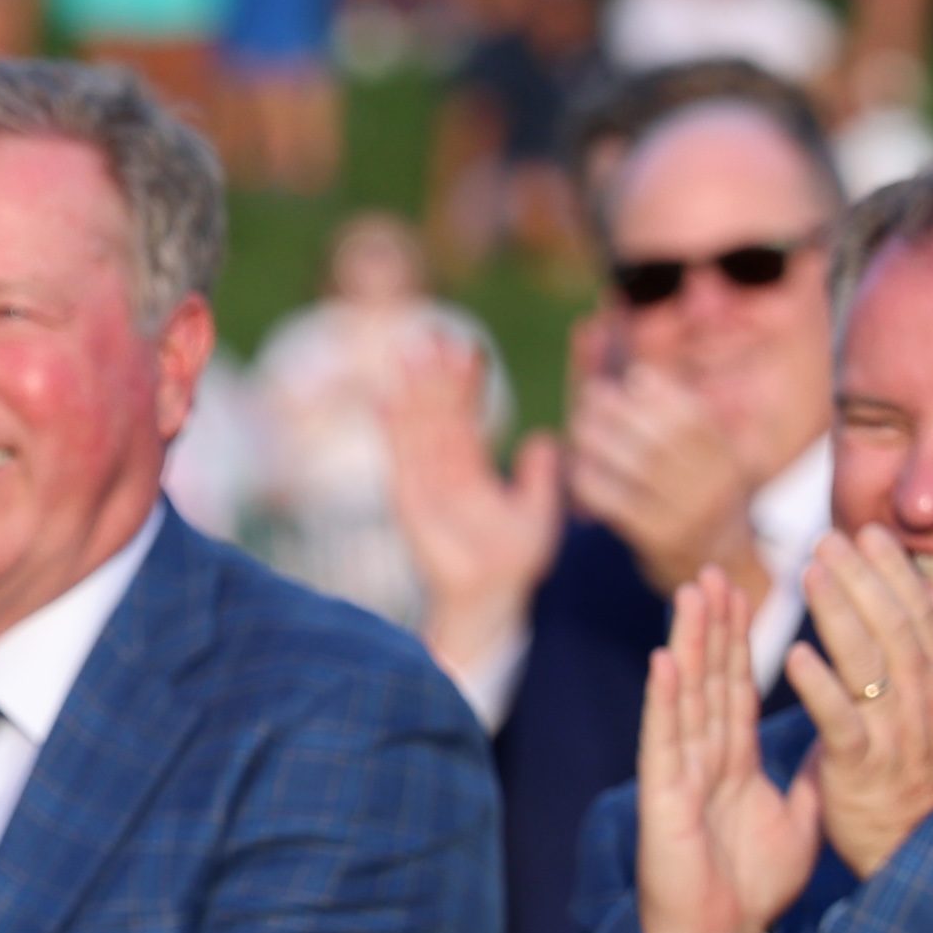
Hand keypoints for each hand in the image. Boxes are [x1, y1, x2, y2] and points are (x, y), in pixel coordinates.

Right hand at [382, 326, 559, 682]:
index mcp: (471, 471)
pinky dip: (391, 429)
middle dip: (432, 375)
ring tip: (406, 351)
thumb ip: (540, 478)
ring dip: (410, 390)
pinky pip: (400, 457)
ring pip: (418, 426)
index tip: (467, 346)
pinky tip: (385, 397)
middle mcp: (443, 471)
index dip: (466, 384)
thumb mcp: (538, 514)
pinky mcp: (410, 501)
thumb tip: (547, 439)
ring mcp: (424, 483)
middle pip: (436, 413)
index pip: (466, 417)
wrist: (491, 599)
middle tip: (429, 332)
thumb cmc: (513, 564)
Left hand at [561, 333, 763, 601]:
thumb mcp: (712, 460)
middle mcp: (715, 486)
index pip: (695, 418)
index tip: (632, 377)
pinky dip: (592, 480)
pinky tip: (576, 468)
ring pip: (638, 465)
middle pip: (662, 438)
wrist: (720, 564)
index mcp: (728, 460)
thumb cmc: (702, 498)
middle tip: (591, 396)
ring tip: (579, 427)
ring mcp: (690, 514)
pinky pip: (618, 502)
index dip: (662, 392)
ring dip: (599, 440)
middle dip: (620, 410)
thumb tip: (638, 377)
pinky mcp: (661, 539)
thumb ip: (685, 423)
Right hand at [632, 570, 818, 932]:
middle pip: (710, 678)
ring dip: (688, 644)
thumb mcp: (796, 823)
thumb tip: (836, 746)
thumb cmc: (749, 885)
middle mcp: (702, 755)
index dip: (741, 640)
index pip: (737, 687)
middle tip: (716, 571)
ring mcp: (680, 770)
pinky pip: (667, 741)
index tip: (746, 591)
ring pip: (686, 695)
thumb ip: (809, 781)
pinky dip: (665, 700)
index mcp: (732, 759)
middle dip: (714, 624)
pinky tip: (667, 661)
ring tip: (691, 595)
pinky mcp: (665, 796)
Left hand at [784, 527, 932, 876]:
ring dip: (844, 617)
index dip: (900, 577)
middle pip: (900, 634)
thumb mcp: (931, 718)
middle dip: (867, 582)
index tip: (873, 533)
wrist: (921, 862)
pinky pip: (843, 725)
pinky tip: (795, 653)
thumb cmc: (916, 783)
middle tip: (832, 538)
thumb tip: (921, 604)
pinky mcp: (864, 773)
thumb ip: (921, 666)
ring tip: (811, 572)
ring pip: (876, 669)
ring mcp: (897, 741)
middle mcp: (926, 712)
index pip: (924, 624)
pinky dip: (822, 687)